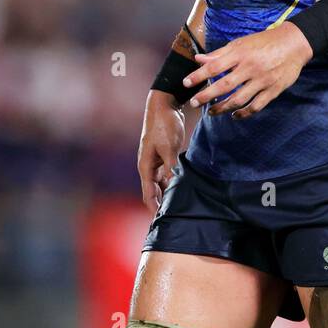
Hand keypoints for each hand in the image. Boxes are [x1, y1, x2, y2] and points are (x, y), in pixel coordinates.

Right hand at [137, 90, 186, 210]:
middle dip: (161, 205)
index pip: (148, 194)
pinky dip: (173, 182)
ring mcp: (156, 162)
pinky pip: (168, 175)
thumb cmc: (164, 125)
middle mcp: (149, 167)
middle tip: (173, 219)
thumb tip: (174, 184)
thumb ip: (171, 166)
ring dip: (168, 194)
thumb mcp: (169, 146)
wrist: (164, 105)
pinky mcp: (164, 157)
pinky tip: (182, 189)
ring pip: (161, 184)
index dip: (154, 208)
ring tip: (178, 208)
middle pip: (154, 192)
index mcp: (145, 166)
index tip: (161, 222)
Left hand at [183, 24, 313, 118]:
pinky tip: (235, 115)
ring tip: (211, 111)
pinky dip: (244, 113)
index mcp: (241, 53)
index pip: (214, 66)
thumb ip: (219, 54)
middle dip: (206, 96)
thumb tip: (198, 59)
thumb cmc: (264, 42)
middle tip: (194, 103)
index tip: (186, 83)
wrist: (294, 43)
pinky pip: (256, 106)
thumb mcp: (241, 43)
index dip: (198, 76)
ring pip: (239, 99)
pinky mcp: (273, 90)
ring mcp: (262, 80)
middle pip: (224, 85)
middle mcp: (250, 67)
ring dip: (222, 108)